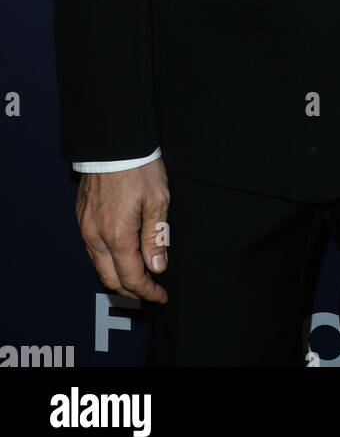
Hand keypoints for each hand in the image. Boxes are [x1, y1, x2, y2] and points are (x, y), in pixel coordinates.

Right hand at [76, 159, 169, 303]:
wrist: (114, 142)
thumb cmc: (139, 168)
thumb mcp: (158, 200)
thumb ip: (155, 237)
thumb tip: (156, 267)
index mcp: (117, 235)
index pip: (131, 276)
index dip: (147, 290)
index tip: (161, 294)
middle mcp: (96, 236)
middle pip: (110, 278)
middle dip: (131, 290)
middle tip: (150, 291)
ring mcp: (85, 227)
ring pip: (99, 265)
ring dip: (117, 277)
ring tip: (138, 277)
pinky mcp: (81, 217)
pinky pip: (92, 249)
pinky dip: (106, 260)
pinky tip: (121, 256)